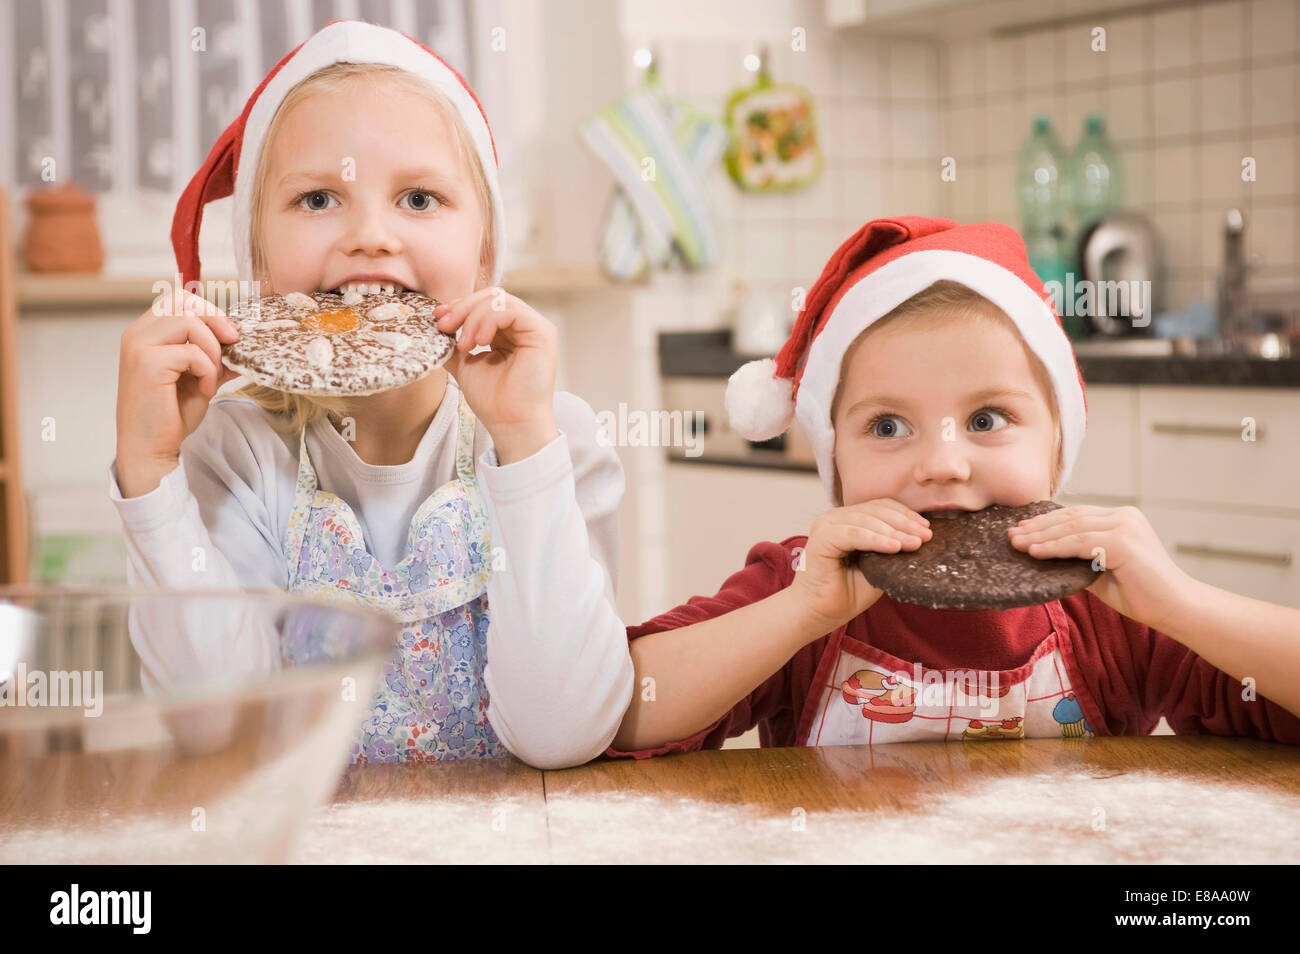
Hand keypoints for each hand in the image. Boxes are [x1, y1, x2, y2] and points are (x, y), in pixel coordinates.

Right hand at [116, 288, 241, 495]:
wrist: (151, 446)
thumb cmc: (170, 413)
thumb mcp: (201, 377)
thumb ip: (216, 356)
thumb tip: (243, 341)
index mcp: (146, 333)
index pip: (179, 298)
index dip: (209, 310)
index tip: (229, 334)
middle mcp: (137, 334)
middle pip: (183, 301)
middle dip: (215, 321)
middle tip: (231, 345)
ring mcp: (138, 346)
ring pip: (189, 322)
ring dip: (212, 349)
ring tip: (212, 375)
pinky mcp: (146, 363)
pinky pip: (191, 352)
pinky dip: (207, 370)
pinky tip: (204, 389)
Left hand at [435, 287, 557, 463]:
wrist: (510, 424)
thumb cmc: (493, 401)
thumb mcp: (465, 364)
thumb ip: (454, 343)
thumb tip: (435, 323)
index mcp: (507, 333)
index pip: (483, 304)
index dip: (459, 306)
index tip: (438, 318)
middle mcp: (523, 327)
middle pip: (490, 297)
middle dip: (462, 309)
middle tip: (444, 326)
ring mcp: (535, 328)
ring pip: (498, 300)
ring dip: (472, 317)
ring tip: (464, 344)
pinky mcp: (542, 332)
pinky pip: (511, 310)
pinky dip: (488, 320)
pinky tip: (480, 341)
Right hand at [790, 499, 931, 634]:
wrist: (817, 614)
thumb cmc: (844, 594)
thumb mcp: (877, 568)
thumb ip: (891, 550)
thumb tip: (919, 539)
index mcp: (847, 521)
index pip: (880, 508)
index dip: (905, 515)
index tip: (927, 529)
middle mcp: (835, 518)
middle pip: (876, 510)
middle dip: (905, 522)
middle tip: (927, 536)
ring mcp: (826, 525)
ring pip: (867, 519)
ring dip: (894, 531)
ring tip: (915, 543)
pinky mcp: (821, 538)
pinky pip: (854, 533)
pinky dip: (876, 539)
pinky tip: (895, 547)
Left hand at [1008, 504, 1194, 631]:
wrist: (1175, 609)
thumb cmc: (1139, 594)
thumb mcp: (1100, 571)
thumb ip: (1077, 558)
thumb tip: (1042, 556)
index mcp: (1121, 518)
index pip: (1075, 515)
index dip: (1046, 521)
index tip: (1021, 528)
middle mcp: (1123, 516)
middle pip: (1070, 518)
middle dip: (1037, 526)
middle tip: (1011, 534)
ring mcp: (1125, 526)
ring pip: (1071, 528)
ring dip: (1040, 536)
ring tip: (1016, 543)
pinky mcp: (1124, 542)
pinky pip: (1079, 542)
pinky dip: (1054, 547)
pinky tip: (1035, 552)